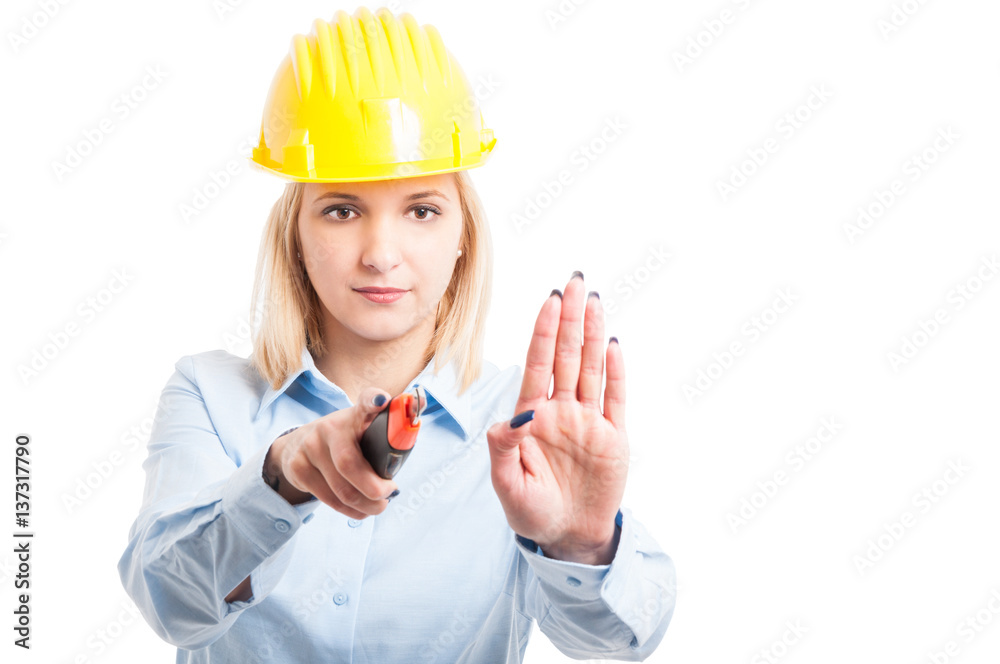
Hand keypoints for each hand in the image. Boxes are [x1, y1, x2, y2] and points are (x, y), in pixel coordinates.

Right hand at [264, 387, 398, 518]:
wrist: (297, 446)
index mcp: (355, 415)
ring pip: (342, 489)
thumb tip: (416, 416)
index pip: (366, 400)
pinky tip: (361, 510)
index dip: (374, 400)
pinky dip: (351, 511)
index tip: (382, 401)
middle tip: (390, 494)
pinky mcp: (298, 468)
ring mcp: (310, 447)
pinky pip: (330, 499)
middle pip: (350, 464)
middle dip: (375, 488)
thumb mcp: (362, 430)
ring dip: (366, 505)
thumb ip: (387, 432)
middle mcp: (330, 427)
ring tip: (379, 506)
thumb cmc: (344, 441)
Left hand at [486, 272, 627, 564]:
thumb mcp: (506, 483)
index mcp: (532, 415)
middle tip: (576, 281)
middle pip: (567, 355)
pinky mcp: (613, 437)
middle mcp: (560, 410)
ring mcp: (588, 421)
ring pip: (592, 368)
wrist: (566, 537)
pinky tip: (613, 345)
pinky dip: (616, 372)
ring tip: (595, 300)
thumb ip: (504, 447)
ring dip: (593, 334)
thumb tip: (516, 415)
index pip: (539, 364)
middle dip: (571, 318)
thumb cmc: (530, 510)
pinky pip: (615, 398)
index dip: (544, 332)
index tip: (549, 300)